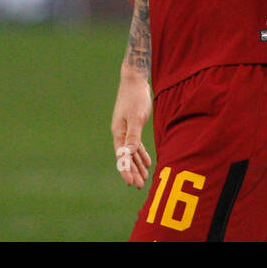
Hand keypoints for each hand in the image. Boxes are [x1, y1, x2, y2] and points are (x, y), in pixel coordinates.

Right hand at [111, 74, 152, 188]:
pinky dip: (141, 154)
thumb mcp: (136, 117)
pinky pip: (136, 144)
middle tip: (138, 186)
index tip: (129, 183)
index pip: (122, 157)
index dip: (126, 170)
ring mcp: (126, 130)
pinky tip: (147, 162)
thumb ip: (133, 135)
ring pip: (132, 152)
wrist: (134, 81)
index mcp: (119, 133)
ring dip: (137, 165)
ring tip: (143, 179)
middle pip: (126, 157)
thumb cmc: (135, 98)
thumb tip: (129, 152)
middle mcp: (120, 133)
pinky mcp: (133, 126)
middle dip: (132, 171)